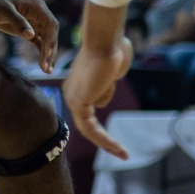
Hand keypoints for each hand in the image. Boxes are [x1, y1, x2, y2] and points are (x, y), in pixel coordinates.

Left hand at [0, 0, 57, 72]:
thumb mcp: (5, 11)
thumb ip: (18, 22)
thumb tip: (31, 36)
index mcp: (38, 8)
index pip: (51, 25)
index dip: (51, 39)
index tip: (46, 53)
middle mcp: (41, 16)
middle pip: (51, 35)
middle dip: (50, 51)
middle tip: (46, 67)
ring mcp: (36, 24)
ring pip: (47, 41)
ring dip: (48, 55)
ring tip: (47, 71)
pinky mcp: (30, 31)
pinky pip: (40, 44)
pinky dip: (42, 54)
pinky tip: (43, 66)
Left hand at [62, 36, 132, 160]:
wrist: (106, 40)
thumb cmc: (112, 48)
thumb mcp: (113, 70)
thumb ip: (109, 82)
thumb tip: (107, 87)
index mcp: (77, 86)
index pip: (86, 115)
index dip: (99, 130)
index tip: (114, 142)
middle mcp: (71, 94)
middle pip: (86, 125)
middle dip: (103, 141)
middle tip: (122, 153)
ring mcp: (73, 99)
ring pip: (89, 129)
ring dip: (107, 141)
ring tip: (123, 150)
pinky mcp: (79, 103)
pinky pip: (91, 129)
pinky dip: (105, 140)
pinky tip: (118, 148)